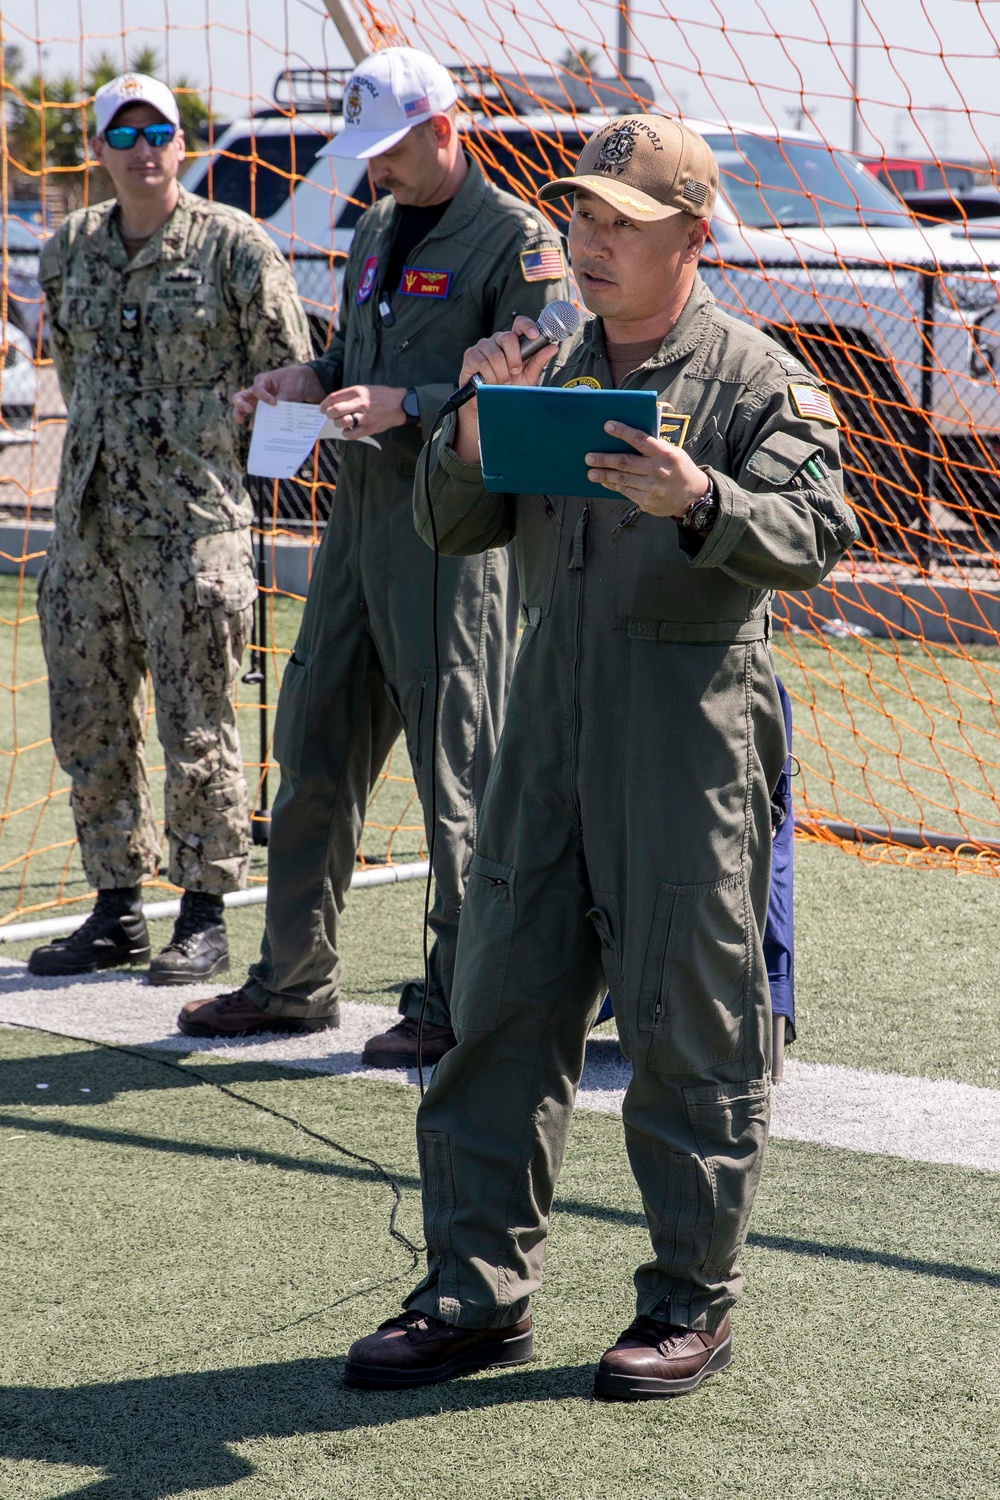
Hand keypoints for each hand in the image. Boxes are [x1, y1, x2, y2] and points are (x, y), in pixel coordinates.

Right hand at [232, 363, 325, 422]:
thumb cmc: (294, 380)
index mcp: (262, 381)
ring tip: (245, 424)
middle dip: (240, 405)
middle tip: (247, 410)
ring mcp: (259, 402)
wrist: (303, 384)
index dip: (264, 397)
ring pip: (244, 409)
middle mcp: (257, 392)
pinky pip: (258, 418)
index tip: (274, 403)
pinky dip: (258, 424)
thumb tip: (277, 412)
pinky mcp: (266, 411)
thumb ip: (282, 398)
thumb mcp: (289, 387)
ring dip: (242, 416)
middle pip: (241, 397)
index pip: (257, 389)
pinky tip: (260, 433)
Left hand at [320, 384, 406, 438]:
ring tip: (340, 422)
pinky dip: (346, 433)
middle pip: (335, 410)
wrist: (399, 405)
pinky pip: (351, 434)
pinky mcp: (369, 428)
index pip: (334, 397)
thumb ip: (350, 395)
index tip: (322, 407)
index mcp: (358, 391)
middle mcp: (360, 403)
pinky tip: (348, 430)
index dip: (324, 403)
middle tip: (329, 415)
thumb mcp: (365, 389)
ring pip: (342, 422)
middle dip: (328, 414)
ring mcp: (365, 417)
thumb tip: (334, 403)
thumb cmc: (381, 396)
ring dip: (337, 423)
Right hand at [453, 316, 558, 462]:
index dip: (527, 326)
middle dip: (514, 359)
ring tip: (502, 382)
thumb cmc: (508, 387)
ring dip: (501, 373)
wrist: (489, 402)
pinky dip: (489, 377)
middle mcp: (497, 340)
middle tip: (515, 373)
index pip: (519, 323)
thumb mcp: (527, 375)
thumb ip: (538, 361)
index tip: (535, 336)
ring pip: (495, 354)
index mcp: (512, 341)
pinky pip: (483, 363)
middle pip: (507, 338)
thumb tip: (553, 347)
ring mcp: (482, 346)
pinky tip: (490, 383)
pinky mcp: (471, 355)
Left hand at [586, 421, 711, 517]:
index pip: (640, 440)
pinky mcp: (647, 502)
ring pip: (622, 479)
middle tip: (589, 457)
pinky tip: (604, 482)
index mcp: (665, 454)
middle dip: (604, 459)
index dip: (622, 432)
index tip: (608, 426)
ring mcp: (652, 488)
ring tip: (591, 472)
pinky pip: (626, 492)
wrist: (694, 497)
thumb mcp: (673, 453)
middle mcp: (657, 470)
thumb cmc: (680, 469)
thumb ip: (654, 447)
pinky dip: (613, 486)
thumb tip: (629, 437)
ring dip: (604, 475)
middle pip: (625, 462)